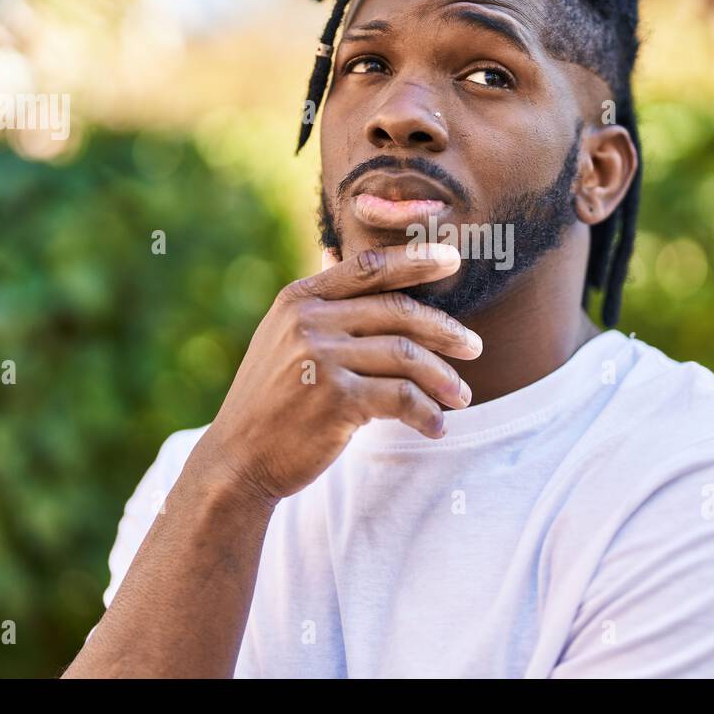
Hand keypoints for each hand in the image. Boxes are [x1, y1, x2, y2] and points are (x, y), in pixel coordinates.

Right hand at [198, 243, 482, 502]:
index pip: (368, 267)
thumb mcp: (281, 337)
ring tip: (462, 396)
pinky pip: (402, 397)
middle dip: (445, 329)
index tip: (453, 259)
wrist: (238, 460)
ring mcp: (321, 360)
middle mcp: (309, 322)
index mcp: (299, 299)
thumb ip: (317, 302)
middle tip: (475, 346)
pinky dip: (427, 413)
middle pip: (398, 311)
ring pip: (407, 356)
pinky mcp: (335, 400)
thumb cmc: (271, 399)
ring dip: (443, 378)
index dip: (415, 259)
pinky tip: (437, 426)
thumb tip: (335, 253)